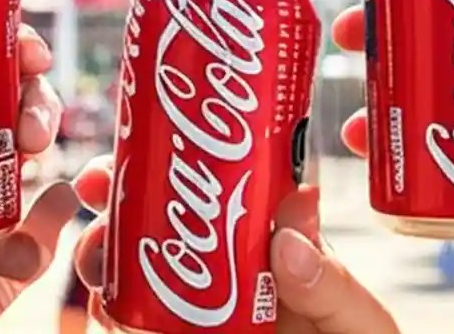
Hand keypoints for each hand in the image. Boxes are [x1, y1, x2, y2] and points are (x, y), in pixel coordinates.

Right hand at [70, 162, 398, 331]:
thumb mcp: (359, 324)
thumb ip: (335, 286)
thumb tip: (288, 239)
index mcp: (269, 242)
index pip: (218, 181)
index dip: (175, 153)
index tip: (144, 138)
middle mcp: (223, 267)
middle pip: (157, 213)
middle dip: (117, 191)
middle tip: (94, 186)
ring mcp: (192, 309)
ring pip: (132, 263)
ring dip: (102, 246)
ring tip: (95, 252)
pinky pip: (129, 317)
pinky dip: (108, 304)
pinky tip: (105, 302)